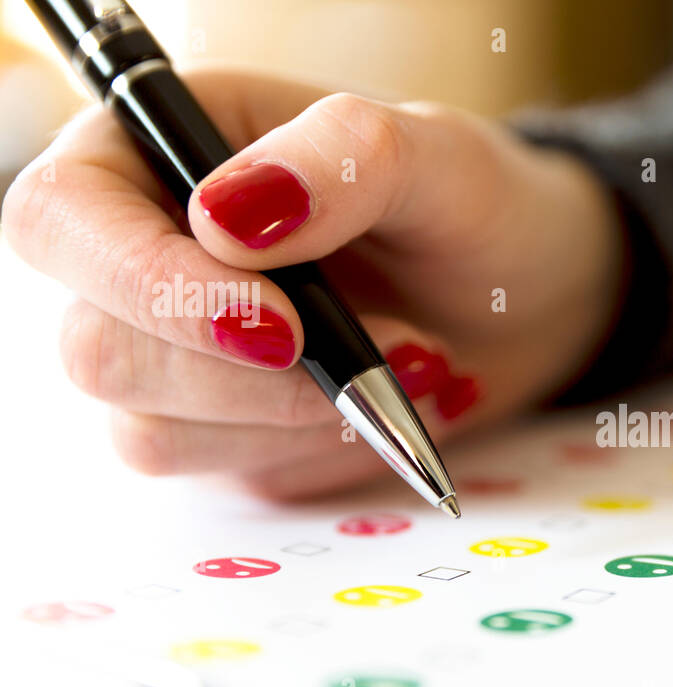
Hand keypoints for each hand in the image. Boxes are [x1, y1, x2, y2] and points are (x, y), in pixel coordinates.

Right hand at [2, 70, 622, 498]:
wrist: (529, 300)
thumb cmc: (475, 209)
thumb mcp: (436, 156)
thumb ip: (340, 159)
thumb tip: (222, 216)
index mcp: (159, 151)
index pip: (65, 221)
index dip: (150, 285)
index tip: (281, 324)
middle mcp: (144, 255)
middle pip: (96, 350)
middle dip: (246, 378)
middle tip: (387, 349)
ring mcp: (173, 354)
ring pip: (152, 433)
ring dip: (293, 418)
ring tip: (410, 365)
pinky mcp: (220, 430)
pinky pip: (224, 471)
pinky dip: (311, 448)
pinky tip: (383, 409)